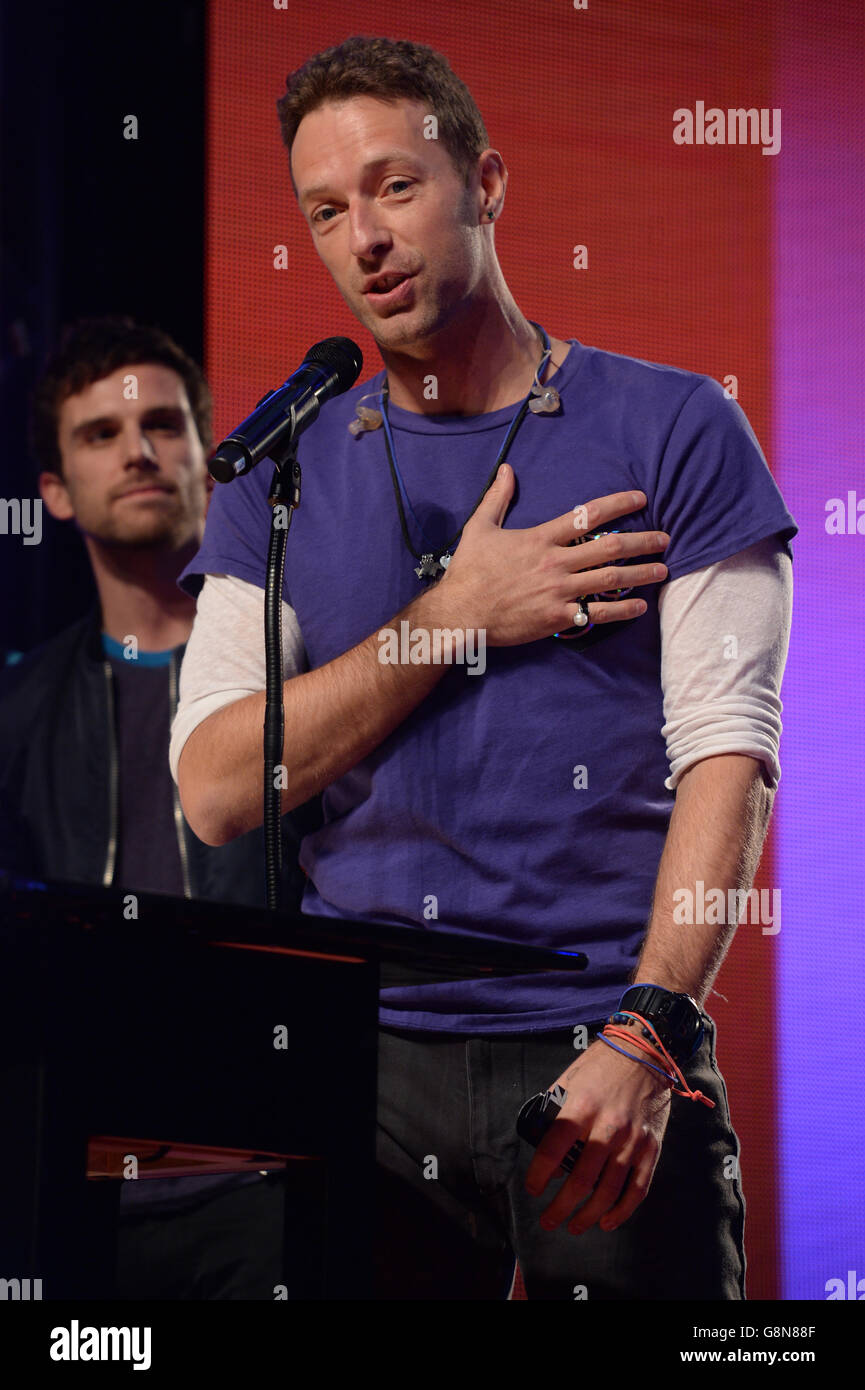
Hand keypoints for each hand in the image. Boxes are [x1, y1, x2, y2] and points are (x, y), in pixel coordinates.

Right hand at [435, 468, 668, 645]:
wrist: (460, 613)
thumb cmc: (469, 571)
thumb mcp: (480, 528)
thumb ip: (498, 498)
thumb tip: (507, 469)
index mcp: (541, 538)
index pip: (586, 515)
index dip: (617, 504)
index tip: (640, 498)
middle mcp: (556, 562)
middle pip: (609, 547)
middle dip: (642, 541)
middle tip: (664, 539)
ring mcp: (559, 590)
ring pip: (610, 579)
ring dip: (641, 573)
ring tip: (662, 570)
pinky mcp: (558, 617)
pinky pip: (598, 612)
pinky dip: (622, 609)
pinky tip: (641, 606)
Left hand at [524, 1035, 671, 1235]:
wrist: (646, 1053)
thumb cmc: (601, 1066)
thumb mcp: (569, 1079)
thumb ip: (555, 1113)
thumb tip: (545, 1150)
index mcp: (581, 1107)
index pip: (554, 1149)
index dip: (539, 1174)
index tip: (532, 1188)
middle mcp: (607, 1127)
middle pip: (581, 1179)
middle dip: (561, 1207)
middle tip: (549, 1221)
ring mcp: (632, 1140)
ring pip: (609, 1190)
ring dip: (589, 1215)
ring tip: (574, 1226)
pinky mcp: (651, 1148)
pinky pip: (638, 1188)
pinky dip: (622, 1210)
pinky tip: (608, 1222)